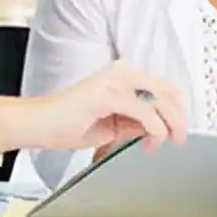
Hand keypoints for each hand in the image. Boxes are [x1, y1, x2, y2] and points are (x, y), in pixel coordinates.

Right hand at [34, 61, 187, 152]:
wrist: (37, 125)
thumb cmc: (66, 124)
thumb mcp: (113, 125)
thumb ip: (136, 122)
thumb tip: (159, 128)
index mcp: (123, 75)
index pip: (165, 88)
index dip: (177, 111)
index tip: (178, 132)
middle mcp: (122, 72)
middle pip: (169, 92)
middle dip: (179, 119)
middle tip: (179, 140)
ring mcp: (116, 80)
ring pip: (162, 100)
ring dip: (169, 125)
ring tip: (161, 143)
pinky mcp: (109, 94)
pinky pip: (145, 111)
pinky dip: (155, 129)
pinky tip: (150, 142)